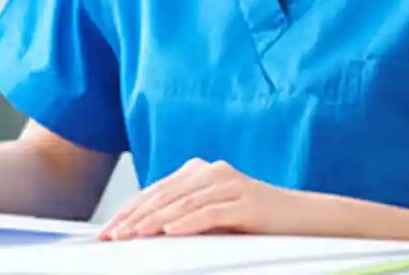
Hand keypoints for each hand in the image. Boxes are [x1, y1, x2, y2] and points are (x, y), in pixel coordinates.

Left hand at [98, 159, 305, 239]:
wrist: (301, 218)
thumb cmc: (252, 221)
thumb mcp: (211, 216)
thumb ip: (182, 216)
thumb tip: (142, 232)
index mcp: (199, 172)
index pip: (155, 191)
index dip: (129, 211)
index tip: (107, 231)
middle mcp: (212, 172)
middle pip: (165, 195)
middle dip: (135, 218)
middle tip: (113, 236)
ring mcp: (230, 184)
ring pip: (184, 203)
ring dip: (155, 221)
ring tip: (134, 235)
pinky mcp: (246, 201)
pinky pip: (212, 212)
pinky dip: (189, 222)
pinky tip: (171, 232)